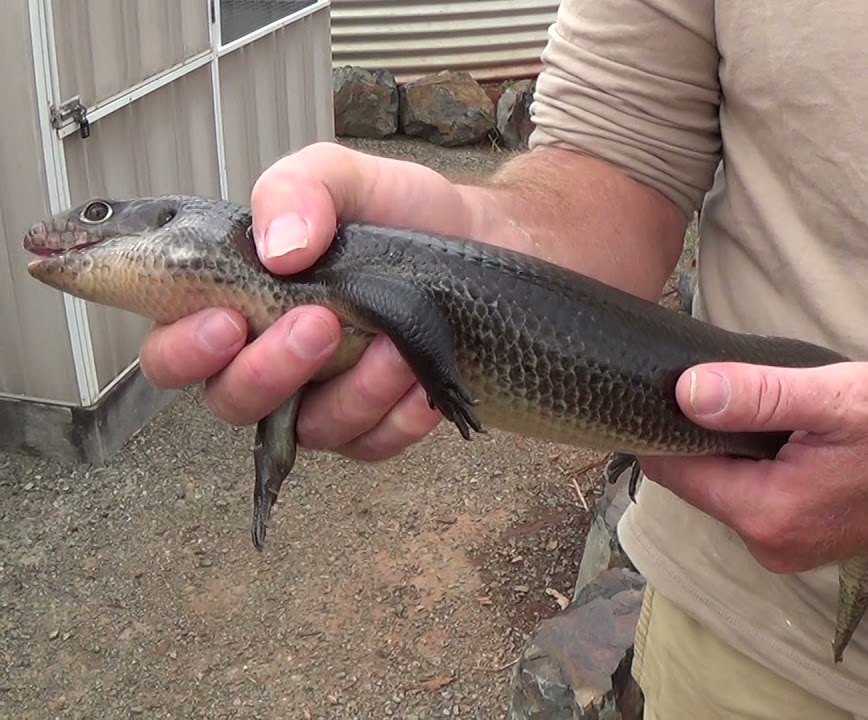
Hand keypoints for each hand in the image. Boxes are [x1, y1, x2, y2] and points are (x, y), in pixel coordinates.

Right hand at [138, 141, 529, 459]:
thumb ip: (298, 188)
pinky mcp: (380, 423)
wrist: (489, 238)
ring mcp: (325, 399)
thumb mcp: (345, 174)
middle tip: (320, 324)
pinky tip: (420, 382)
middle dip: (270, 371)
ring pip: (311, 430)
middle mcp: (271, 361)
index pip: (174, 351)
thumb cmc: (401, 212)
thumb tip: (276, 247)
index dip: (185, 349)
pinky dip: (399, 418)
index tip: (227, 319)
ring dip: (353, 391)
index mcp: (239, 302)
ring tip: (394, 343)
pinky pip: (373, 447)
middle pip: (231, 403)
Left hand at [637, 360, 867, 571]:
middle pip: (698, 478)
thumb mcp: (839, 397)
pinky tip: (789, 427)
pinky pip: (759, 494)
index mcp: (769, 514)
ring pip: (728, 484)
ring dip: (736, 442)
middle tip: (727, 374)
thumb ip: (759, 397)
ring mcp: (791, 546)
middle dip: (702, 429)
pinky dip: (761, 459)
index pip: (674, 469)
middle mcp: (771, 544)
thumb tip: (685, 392)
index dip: (664, 421)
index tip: (671, 376)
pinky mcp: (811, 537)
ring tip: (765, 396)